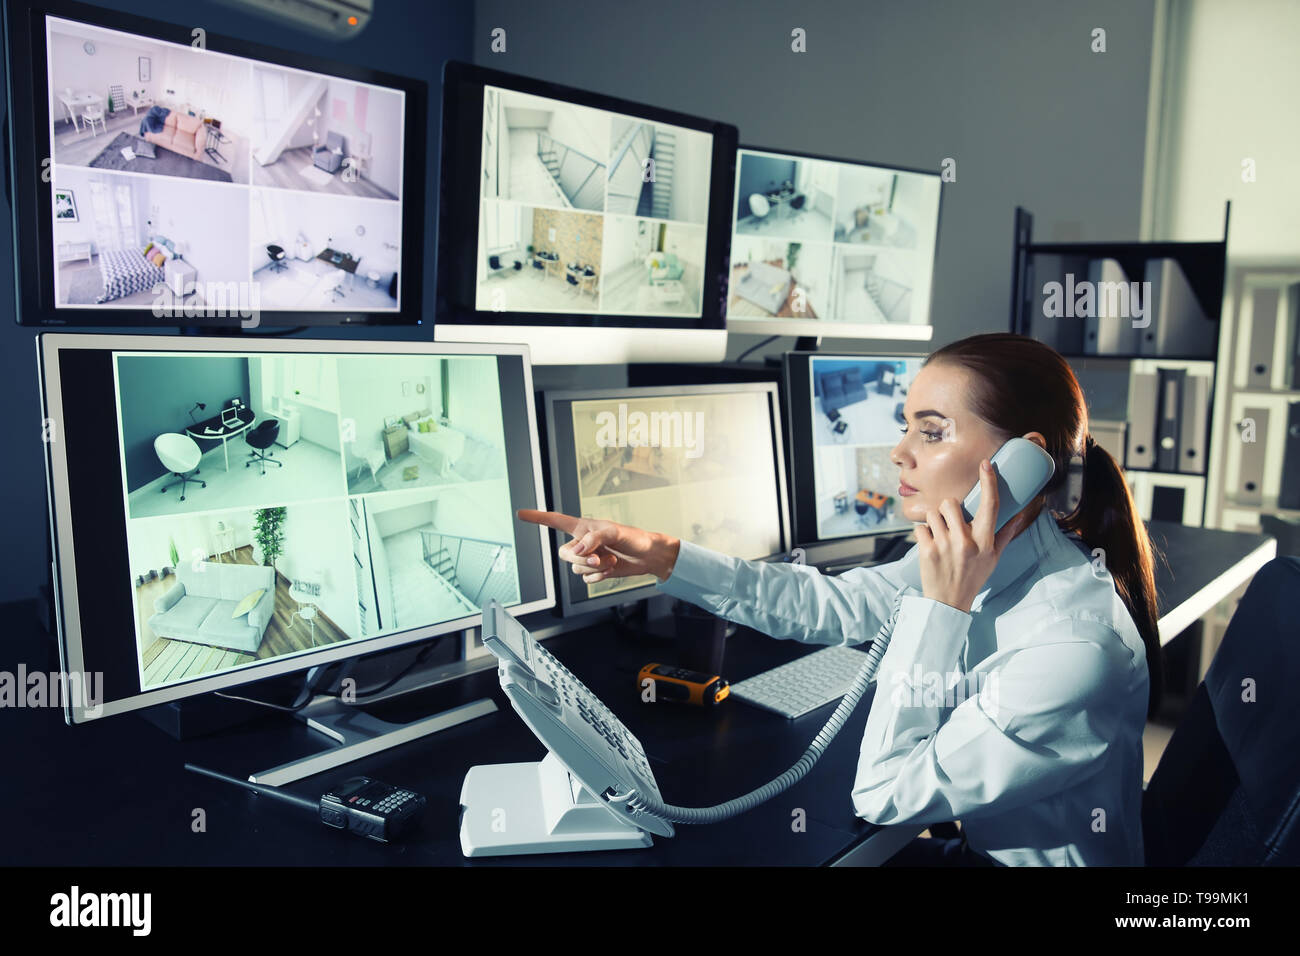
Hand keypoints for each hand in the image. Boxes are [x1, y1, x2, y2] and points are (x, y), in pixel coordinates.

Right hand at [517, 509, 680, 584]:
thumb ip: (593, 538)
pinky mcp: (595, 571)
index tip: (521, 514)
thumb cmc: (632, 537)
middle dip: (581, 560)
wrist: (647, 556)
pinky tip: (611, 570)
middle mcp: (582, 542)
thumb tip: (577, 551)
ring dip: (595, 568)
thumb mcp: (614, 532)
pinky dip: (599, 577)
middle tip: (599, 558)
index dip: (538, 518)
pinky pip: (587, 579)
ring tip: (612, 561)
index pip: (555, 521)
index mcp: (582, 527)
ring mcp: (588, 558)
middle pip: (565, 555)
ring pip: (576, 569)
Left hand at [912, 459, 1035, 611]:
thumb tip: (1019, 517)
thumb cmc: (973, 577)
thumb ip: (1004, 536)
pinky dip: (922, 534)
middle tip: (949, 523)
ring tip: (940, 536)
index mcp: (985, 541)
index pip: (991, 506)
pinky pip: (920, 527)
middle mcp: (966, 541)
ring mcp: (944, 546)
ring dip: (934, 521)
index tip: (985, 464)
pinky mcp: (926, 551)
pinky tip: (929, 545)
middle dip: (948, 509)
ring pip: (933, 513)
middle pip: (950, 503)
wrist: (948, 602)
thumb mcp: (993, 558)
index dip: (989, 482)